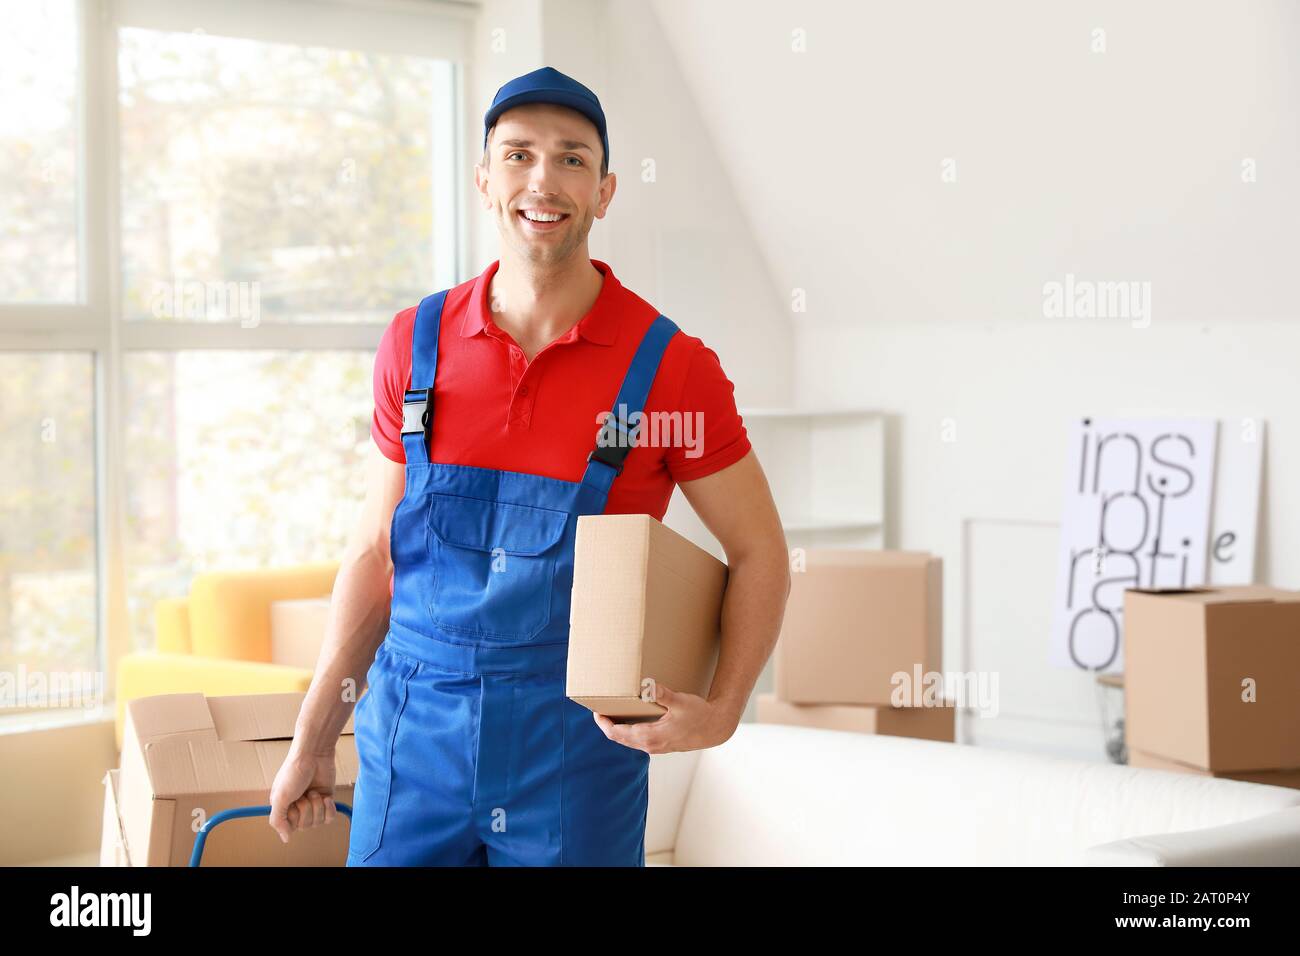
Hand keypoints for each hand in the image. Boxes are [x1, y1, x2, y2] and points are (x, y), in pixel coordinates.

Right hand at [268, 745, 338, 843]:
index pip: (290, 828)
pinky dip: (329, 809)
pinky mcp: (326, 800)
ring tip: (314, 792)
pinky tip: (326, 798)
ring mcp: (313, 804)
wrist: (314, 755)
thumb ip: (278, 820)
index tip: (292, 803)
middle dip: (306, 810)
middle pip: (305, 826)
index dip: (294, 818)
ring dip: (317, 806)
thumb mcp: (279, 798)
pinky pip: (330, 818)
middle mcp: (298, 807)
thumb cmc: (293, 773)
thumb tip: (285, 838)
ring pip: (318, 822)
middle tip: (304, 794)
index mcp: (284, 807)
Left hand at [592, 682, 738, 754]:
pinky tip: (630, 720)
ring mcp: (655, 747)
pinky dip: (628, 731)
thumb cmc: (699, 715)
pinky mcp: (661, 745)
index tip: (596, 711)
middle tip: (599, 710)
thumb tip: (648, 686)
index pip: (617, 733)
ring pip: (628, 740)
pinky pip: (637, 740)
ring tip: (611, 714)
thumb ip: (663, 694)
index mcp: (650, 736)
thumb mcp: (681, 702)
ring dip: (617, 729)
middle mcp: (650, 745)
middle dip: (607, 725)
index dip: (604, 723)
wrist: (715, 729)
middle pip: (619, 738)